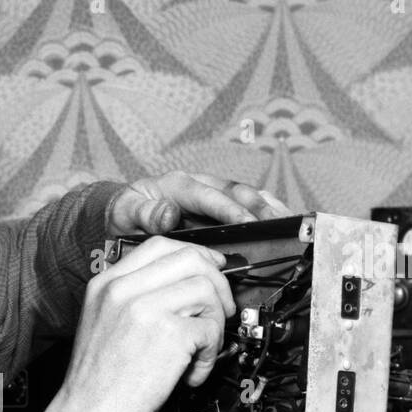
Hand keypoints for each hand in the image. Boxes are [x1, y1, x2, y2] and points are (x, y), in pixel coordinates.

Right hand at [20, 234, 235, 411]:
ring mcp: (145, 308)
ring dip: (216, 321)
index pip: (159, 245)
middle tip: (221, 311)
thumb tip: (185, 285)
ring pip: (206, 289)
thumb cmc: (98, 382)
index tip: (211, 271)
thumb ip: (133, 298)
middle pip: (190, 258)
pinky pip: (210, 328)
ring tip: (202, 349)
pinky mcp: (169, 333)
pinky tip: (191, 373)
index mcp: (105, 284)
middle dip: (217, 283)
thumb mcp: (103, 323)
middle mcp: (123, 289)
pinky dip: (210, 354)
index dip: (195, 254)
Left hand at [106, 171, 292, 238]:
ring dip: (269, 208)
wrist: (120, 216)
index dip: (230, 208)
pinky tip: (281, 225)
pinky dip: (265, 215)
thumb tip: (167, 214)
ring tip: (291, 221)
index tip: (246, 222)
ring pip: (247, 197)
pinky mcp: (217, 211)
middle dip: (260, 206)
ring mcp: (211, 197)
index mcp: (178, 185)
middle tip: (280, 222)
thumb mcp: (125, 212)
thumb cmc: (123, 214)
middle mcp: (200, 187)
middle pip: (237, 192)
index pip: (210, 195)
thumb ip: (143, 214)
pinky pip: (245, 210)